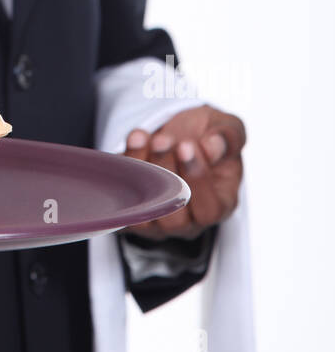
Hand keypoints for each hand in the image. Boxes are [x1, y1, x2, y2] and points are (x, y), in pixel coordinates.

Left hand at [122, 103, 245, 240]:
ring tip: (142, 137)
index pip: (209, 209)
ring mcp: (157, 222)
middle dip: (166, 170)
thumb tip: (212, 147)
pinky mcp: (131, 213)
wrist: (175, 135)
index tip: (186, 146)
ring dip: (142, 170)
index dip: (197, 179)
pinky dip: (124, 171)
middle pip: (175, 212)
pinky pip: (123, 200)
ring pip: (146, 208)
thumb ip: (228, 137)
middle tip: (162, 140)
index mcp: (219, 206)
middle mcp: (188, 222)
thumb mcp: (227, 128)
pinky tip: (130, 145)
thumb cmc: (206, 137)